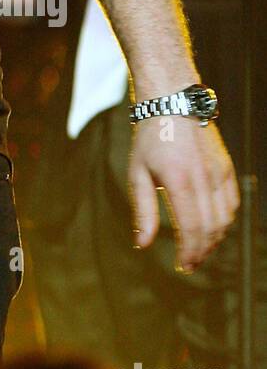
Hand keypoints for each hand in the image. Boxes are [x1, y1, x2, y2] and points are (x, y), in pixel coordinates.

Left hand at [128, 117, 239, 271]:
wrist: (172, 102)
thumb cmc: (150, 138)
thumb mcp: (138, 172)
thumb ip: (143, 210)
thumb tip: (142, 244)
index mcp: (179, 180)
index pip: (192, 228)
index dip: (190, 252)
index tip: (183, 266)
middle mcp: (203, 178)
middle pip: (211, 228)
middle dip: (201, 251)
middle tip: (189, 263)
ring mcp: (218, 172)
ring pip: (225, 218)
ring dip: (214, 239)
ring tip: (198, 249)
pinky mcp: (226, 168)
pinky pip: (232, 203)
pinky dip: (225, 221)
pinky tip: (212, 228)